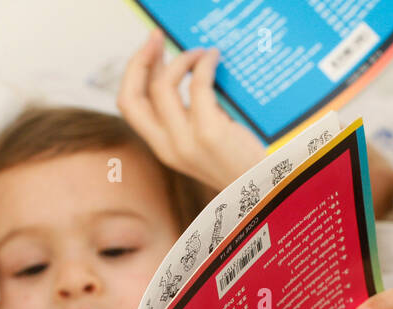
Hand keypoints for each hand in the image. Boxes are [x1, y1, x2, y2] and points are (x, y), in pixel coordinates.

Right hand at [118, 30, 266, 192]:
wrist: (264, 188)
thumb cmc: (239, 161)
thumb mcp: (203, 138)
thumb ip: (188, 113)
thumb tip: (180, 70)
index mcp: (162, 147)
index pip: (128, 105)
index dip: (132, 72)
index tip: (148, 49)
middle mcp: (167, 147)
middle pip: (132, 96)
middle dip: (141, 59)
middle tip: (158, 37)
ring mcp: (186, 142)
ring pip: (163, 86)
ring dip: (180, 58)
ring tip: (200, 51)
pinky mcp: (209, 133)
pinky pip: (198, 86)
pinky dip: (205, 64)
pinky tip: (215, 58)